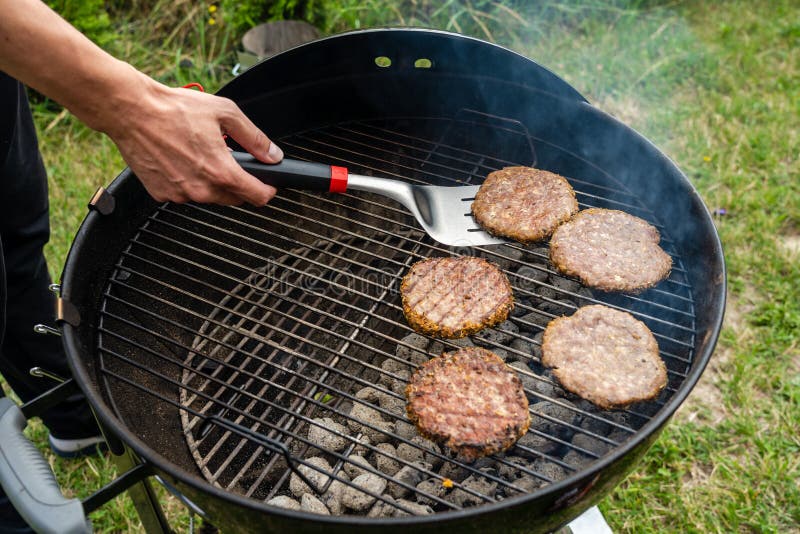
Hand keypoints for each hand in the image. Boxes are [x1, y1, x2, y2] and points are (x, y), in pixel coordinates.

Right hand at [0, 0, 281, 204]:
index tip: (268, 184)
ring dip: (212, 182)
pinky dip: (189, 182)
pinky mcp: (162, 194)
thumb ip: (254, 138)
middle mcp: (202, 189)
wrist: (131, 111)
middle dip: (239, 183)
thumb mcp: (225, 113)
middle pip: (234, 198)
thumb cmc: (174, 108)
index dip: (267, 189)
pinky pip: (185, 194)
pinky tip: (181, 160)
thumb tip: (272, 154)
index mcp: (221, 171)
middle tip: (230, 161)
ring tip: (200, 154)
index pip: (257, 196)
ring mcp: (180, 194)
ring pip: (209, 197)